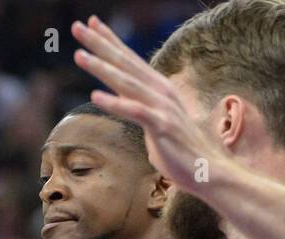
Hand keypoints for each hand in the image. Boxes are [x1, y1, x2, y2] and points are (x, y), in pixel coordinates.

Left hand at [71, 16, 229, 194]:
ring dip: (102, 67)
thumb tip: (126, 104)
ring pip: (126, 83)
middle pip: (125, 63)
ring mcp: (162, 107)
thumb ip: (140, 109)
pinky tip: (95, 95)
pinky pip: (135, 112)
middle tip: (78, 27)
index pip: (129, 59)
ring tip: (79, 55)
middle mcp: (160, 91)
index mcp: (157, 88)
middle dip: (100, 44)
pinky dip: (115, 103)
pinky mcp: (161, 126)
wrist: (206, 170)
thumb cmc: (179, 150)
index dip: (110, 40)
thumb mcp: (154, 123)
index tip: (91, 23)